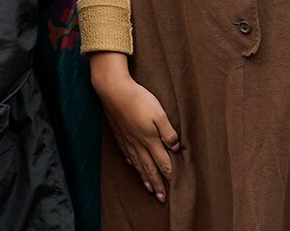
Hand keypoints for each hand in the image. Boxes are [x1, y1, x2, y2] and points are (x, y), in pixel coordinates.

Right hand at [93, 66, 178, 202]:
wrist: (113, 90)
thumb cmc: (138, 99)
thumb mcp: (159, 113)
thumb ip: (168, 132)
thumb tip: (176, 149)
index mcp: (150, 139)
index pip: (163, 163)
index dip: (170, 177)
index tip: (175, 189)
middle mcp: (138, 143)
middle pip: (150, 168)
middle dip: (157, 184)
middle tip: (161, 199)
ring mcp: (127, 140)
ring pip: (138, 164)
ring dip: (145, 178)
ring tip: (149, 189)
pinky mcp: (119, 134)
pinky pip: (127, 154)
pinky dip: (132, 164)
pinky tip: (133, 167)